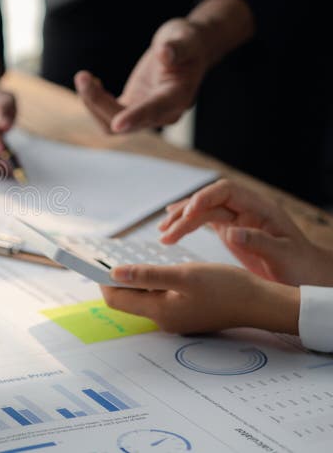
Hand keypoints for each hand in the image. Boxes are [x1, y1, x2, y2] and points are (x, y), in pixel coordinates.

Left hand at [76, 0, 253, 133]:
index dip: (136, 117)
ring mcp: (146, 116)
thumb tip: (164, 53)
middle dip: (99, 102)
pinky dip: (94, 102)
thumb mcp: (185, 38)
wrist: (187, 52)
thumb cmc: (187, 43)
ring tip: (83, 77)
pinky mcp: (132, 110)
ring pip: (110, 124)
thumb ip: (177, 47)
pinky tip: (91, 82)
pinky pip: (107, 117)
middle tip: (82, 76)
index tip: (118, 124)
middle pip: (124, 121)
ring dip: (92, 104)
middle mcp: (163, 114)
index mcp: (178, 97)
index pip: (155, 110)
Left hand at [101, 263, 299, 334]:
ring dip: (136, 279)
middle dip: (118, 278)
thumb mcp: (184, 275)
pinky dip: (153, 282)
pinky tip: (159, 266)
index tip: (96, 260)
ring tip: (134, 257)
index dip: (103, 280)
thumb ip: (147, 275)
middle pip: (127, 299)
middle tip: (114, 254)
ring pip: (143, 296)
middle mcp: (163, 318)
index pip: (115, 299)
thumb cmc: (226, 287)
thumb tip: (114, 273)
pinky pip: (159, 296)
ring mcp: (174, 317)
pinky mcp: (185, 311)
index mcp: (159, 311)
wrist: (260, 302)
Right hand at [158, 179, 332, 286]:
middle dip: (185, 214)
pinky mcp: (230, 231)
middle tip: (167, 234)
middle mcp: (246, 209)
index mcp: (260, 209)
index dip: (205, 197)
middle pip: (208, 201)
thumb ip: (260, 242)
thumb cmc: (302, 267)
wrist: (308, 278)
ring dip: (181, 219)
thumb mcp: (284, 256)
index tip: (189, 213)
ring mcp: (237, 219)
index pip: (226, 191)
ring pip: (202, 211)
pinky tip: (171, 226)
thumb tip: (231, 231)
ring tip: (162, 232)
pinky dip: (186, 224)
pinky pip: (204, 221)